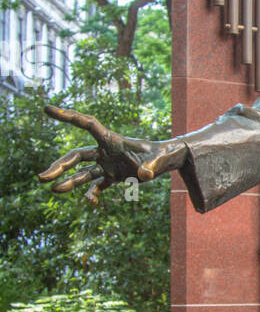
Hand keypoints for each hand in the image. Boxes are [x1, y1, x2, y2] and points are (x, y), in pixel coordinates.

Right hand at [38, 105, 188, 203]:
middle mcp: (104, 151)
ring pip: (82, 173)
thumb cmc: (161, 155)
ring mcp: (106, 164)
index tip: (48, 109)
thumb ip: (149, 166)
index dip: (68, 117)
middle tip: (41, 178)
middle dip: (59, 166)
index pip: (86, 124)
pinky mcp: (112, 177)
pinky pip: (97, 186)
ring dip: (68, 182)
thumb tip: (144, 175)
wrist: (166, 161)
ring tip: (54, 189)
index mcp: (111, 139)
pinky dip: (93, 194)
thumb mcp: (157, 160)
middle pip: (76, 156)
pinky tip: (92, 202)